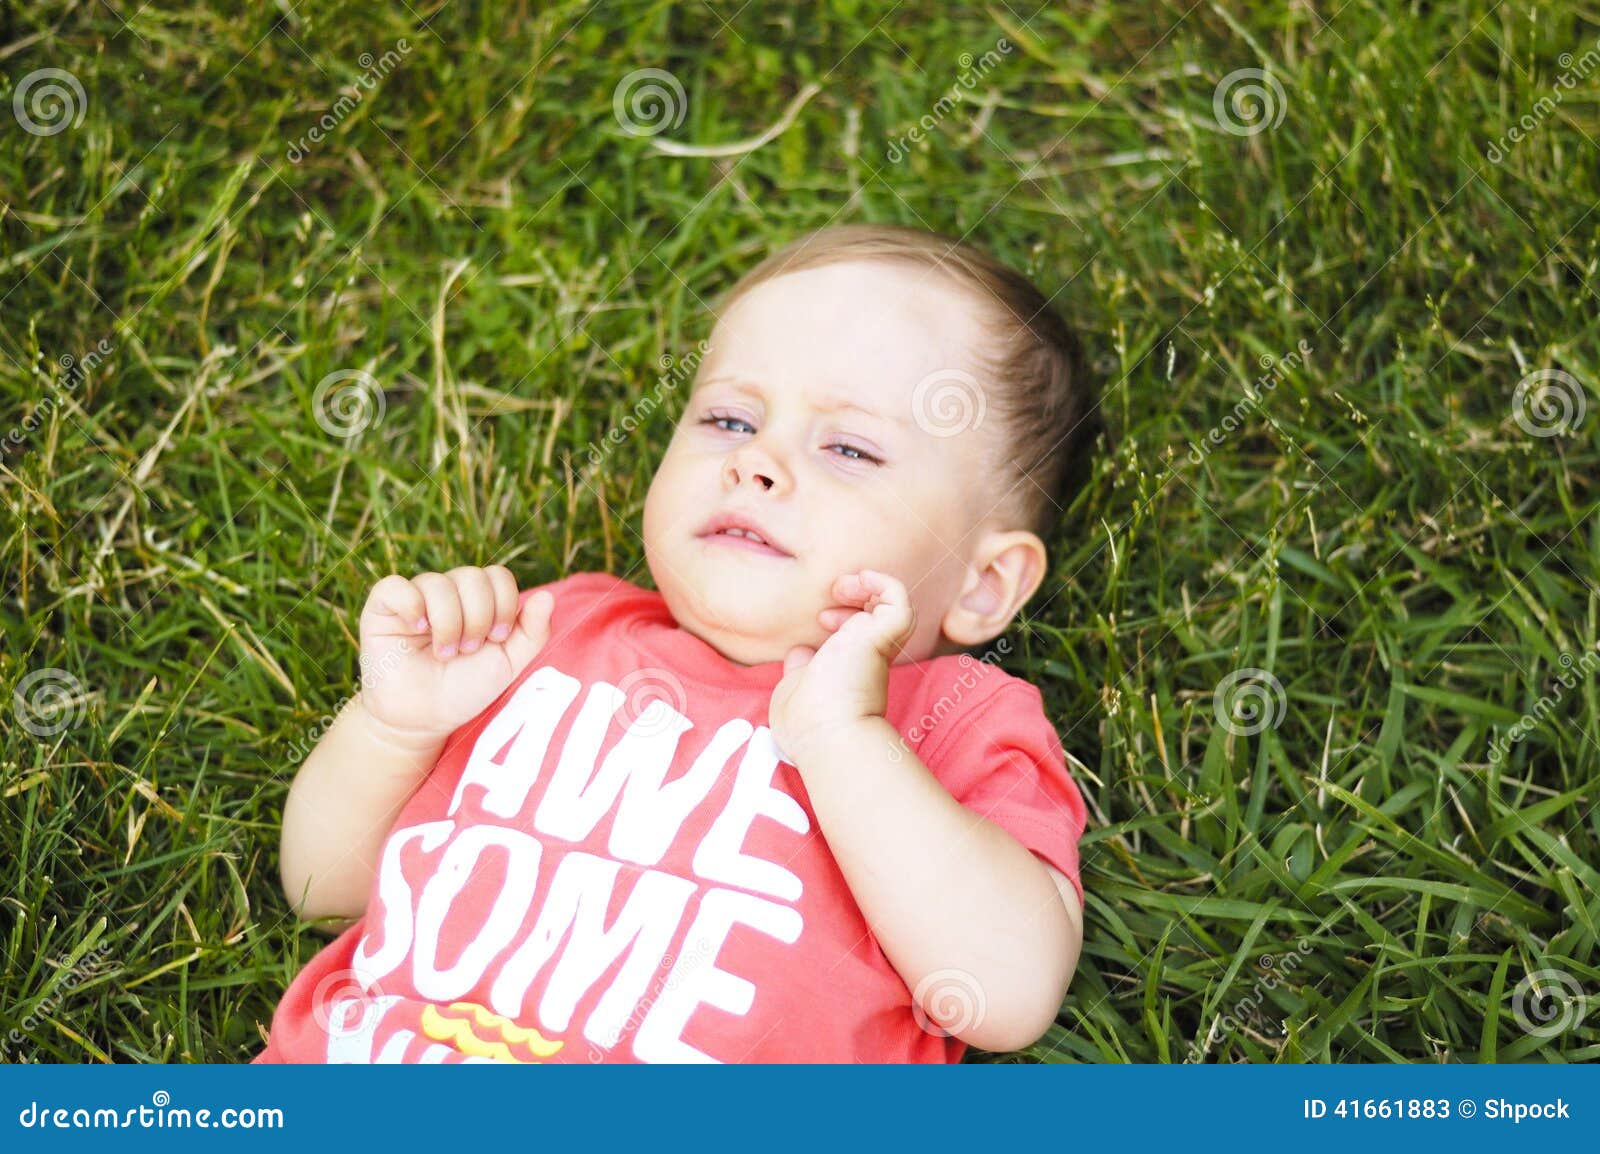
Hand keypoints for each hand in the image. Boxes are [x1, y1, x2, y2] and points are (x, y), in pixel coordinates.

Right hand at [357, 566, 555, 745]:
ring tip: (444, 653)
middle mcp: (448, 593)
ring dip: (448, 623)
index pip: (499, 576)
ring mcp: (415, 597)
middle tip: (467, 651)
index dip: (503, 606)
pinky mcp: (383, 608)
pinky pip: (395, 586)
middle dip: (477, 618)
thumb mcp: (508, 664)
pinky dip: (410, 605)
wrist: (423, 720)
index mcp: (479, 600)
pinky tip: (416, 628)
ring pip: (438, 582)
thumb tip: (548, 596)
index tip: (496, 640)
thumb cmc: (465, 690)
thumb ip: (532, 632)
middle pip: (473, 576)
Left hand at [768, 569, 915, 764]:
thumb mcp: (794, 689)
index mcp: (854, 671)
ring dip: (868, 586)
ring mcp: (880, 645)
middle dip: (857, 598)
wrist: (823, 734)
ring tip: (842, 587)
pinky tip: (858, 579)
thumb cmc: (806, 724)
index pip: (862, 635)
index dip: (844, 617)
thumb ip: (799, 668)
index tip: (821, 622)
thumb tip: (799, 651)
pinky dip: (882, 581)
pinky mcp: (884, 634)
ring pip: (895, 604)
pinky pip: (899, 597)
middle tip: (832, 599)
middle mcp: (873, 659)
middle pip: (879, 617)